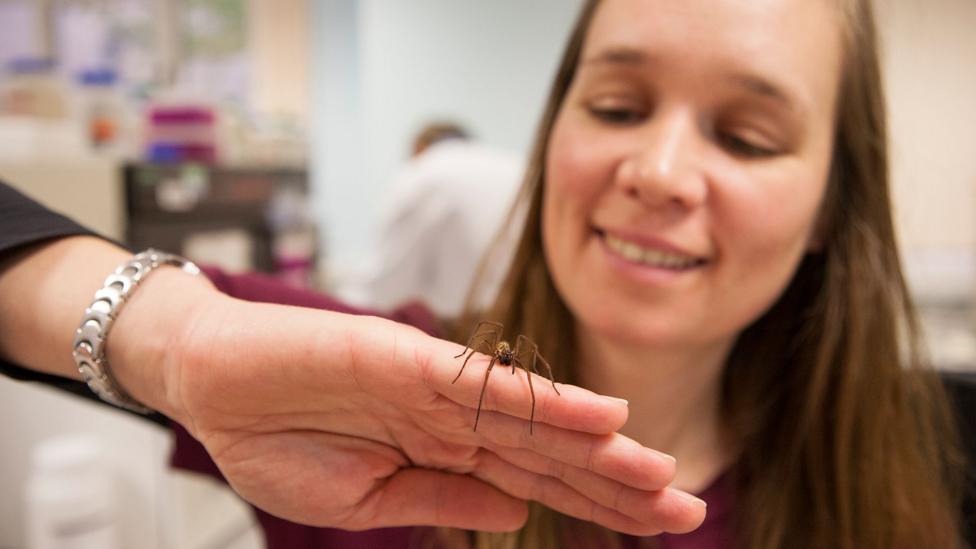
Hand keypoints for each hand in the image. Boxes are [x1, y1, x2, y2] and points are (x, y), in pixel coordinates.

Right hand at [117, 277, 706, 535]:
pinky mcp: (409, 358)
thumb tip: (520, 515)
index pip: (538, 482)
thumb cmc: (278, 441)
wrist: (213, 383)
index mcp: (444, 451)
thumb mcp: (364, 501)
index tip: (657, 524)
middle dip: (618, 483)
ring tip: (661, 474)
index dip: (597, 505)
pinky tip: (598, 419)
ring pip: (533, 419)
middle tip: (689, 507)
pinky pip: (487, 383)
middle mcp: (455, 416)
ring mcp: (436, 385)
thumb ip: (443, 500)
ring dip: (598, 447)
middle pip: (551, 453)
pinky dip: (543, 400)